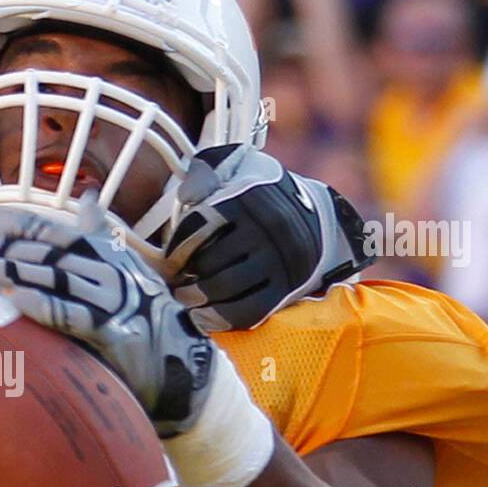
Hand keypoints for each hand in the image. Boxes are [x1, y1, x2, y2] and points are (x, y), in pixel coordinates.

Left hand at [0, 197, 215, 435]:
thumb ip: (98, 235)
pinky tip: (15, 301)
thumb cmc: (146, 316)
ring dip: (12, 271)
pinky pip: (74, 317)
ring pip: (54, 278)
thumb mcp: (122, 269)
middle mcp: (104, 269)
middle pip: (44, 252)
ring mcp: (110, 300)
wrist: (183, 365)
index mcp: (101, 252)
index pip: (50, 230)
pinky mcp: (113, 333)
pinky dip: (45, 306)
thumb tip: (89, 198)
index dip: (12, 225)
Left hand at [164, 144, 371, 331]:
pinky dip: (218, 317)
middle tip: (174, 282)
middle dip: (182, 276)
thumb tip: (186, 196)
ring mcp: (277, 260)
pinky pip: (246, 310)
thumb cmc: (264, 195)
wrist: (320, 220)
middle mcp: (265, 229)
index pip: (197, 226)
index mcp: (248, 197)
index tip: (168, 259)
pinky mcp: (286, 288)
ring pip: (223, 287)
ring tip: (184, 297)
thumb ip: (207, 173)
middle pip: (208, 261)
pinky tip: (203, 315)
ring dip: (195, 298)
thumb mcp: (239, 169)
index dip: (175, 247)